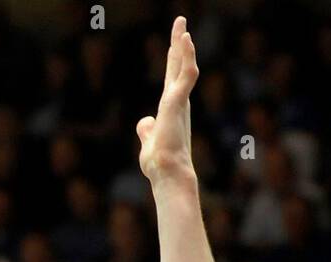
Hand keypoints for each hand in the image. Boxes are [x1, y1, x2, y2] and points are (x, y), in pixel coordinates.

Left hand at [136, 16, 198, 185]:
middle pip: (178, 64)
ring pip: (184, 66)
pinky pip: (185, 75)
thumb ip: (146, 128)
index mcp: (172, 105)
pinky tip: (186, 41)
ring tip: (182, 27)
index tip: (176, 39)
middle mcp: (178, 100)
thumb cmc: (159, 162)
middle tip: (181, 20)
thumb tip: (144, 122)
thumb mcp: (149, 139)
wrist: (166, 172)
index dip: (174, 56)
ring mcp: (179, 101)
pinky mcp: (178, 102)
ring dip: (184, 46)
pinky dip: (187, 57)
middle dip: (180, 42)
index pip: (172, 74)